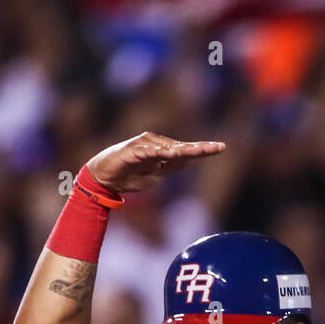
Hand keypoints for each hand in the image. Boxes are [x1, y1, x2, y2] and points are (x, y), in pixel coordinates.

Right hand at [85, 131, 225, 194]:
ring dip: (182, 150)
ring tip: (198, 152)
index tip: (221, 147)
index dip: (203, 150)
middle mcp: (155, 144)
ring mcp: (143, 146)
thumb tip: (187, 161)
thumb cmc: (129, 176)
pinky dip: (159, 152)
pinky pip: (148, 151)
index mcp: (162, 152)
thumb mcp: (155, 175)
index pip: (186, 151)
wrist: (103, 178)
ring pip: (167, 147)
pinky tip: (170, 153)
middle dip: (199, 148)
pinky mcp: (131, 150)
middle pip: (181, 147)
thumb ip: (170, 167)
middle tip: (217, 147)